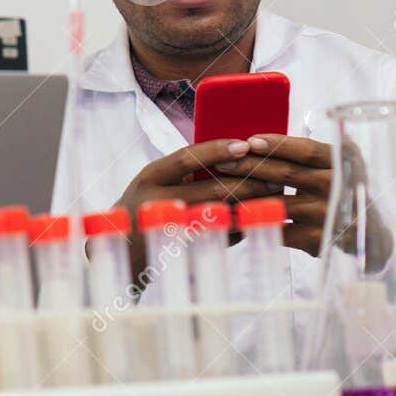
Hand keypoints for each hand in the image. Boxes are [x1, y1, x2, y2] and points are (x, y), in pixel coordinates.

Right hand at [116, 138, 284, 277]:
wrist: (121, 248)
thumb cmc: (147, 207)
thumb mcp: (155, 182)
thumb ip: (185, 171)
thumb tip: (235, 153)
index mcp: (150, 176)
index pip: (187, 158)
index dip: (218, 150)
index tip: (245, 144)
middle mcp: (156, 201)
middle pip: (209, 189)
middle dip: (246, 182)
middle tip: (274, 178)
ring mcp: (169, 229)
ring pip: (218, 216)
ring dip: (248, 206)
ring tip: (272, 198)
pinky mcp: (180, 251)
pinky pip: (217, 237)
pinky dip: (239, 228)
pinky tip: (256, 221)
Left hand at [211, 133, 333, 254]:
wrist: (368, 236)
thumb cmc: (342, 193)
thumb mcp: (341, 167)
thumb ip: (315, 154)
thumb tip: (264, 142)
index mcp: (342, 163)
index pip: (307, 150)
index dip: (277, 145)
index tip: (249, 141)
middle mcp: (336, 187)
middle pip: (287, 174)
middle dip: (251, 167)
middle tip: (222, 163)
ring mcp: (326, 214)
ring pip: (277, 202)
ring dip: (245, 197)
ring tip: (219, 191)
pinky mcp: (316, 238)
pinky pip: (276, 227)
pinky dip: (253, 222)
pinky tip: (234, 218)